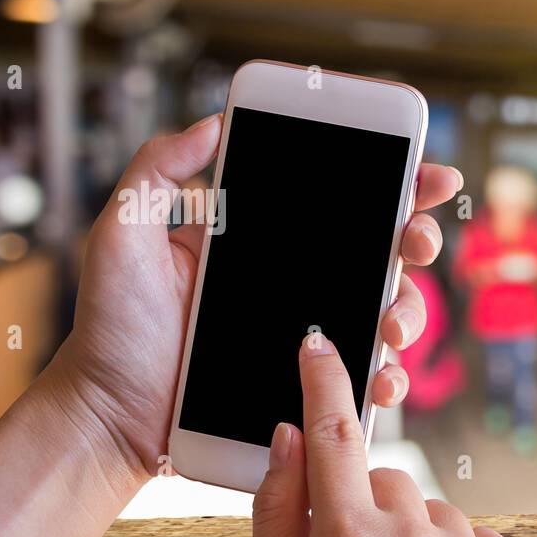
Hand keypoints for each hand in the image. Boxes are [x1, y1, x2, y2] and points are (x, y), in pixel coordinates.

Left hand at [52, 114, 461, 481]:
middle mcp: (299, 282)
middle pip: (384, 251)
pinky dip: (387, 379)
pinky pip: (365, 377)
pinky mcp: (311, 385)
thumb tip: (213, 122)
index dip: (394, 184)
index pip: (340, 201)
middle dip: (418, 238)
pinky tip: (381, 379)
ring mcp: (311, 335)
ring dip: (408, 310)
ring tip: (390, 324)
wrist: (110, 414)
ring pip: (388, 311)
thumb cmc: (111, 327)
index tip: (425, 172)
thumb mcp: (123, 233)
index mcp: (267, 240)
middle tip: (415, 240)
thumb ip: (159, 170)